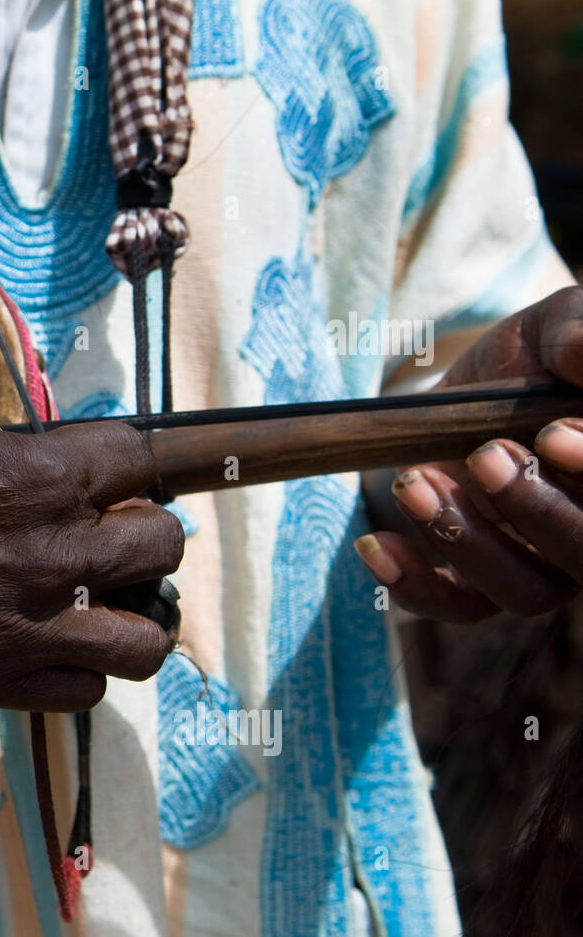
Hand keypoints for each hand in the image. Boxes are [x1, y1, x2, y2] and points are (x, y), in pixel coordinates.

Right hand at [0, 415, 183, 709]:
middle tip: (104, 530)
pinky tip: (49, 640)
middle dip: (140, 531)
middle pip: (161, 545)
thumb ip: (22, 463)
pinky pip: (83, 691)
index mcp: (31, 476)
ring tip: (96, 597)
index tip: (117, 473)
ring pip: (144, 639)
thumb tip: (73, 479)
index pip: (138, 461)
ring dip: (131, 611)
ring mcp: (17, 626)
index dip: (130, 464)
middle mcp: (41, 554)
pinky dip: (81, 667)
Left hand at [355, 287, 582, 620]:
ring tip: (416, 483)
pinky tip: (373, 544)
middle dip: (534, 509)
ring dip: (467, 542)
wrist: (469, 385)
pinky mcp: (475, 580)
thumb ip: (578, 335)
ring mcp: (539, 565)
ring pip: (525, 591)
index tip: (550, 433)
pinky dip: (413, 586)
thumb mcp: (555, 328)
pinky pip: (456, 608)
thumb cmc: (535, 355)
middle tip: (483, 455)